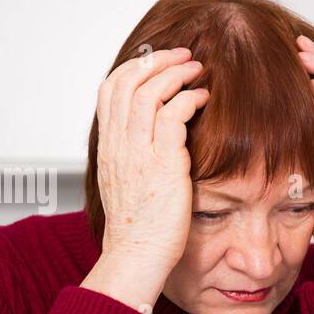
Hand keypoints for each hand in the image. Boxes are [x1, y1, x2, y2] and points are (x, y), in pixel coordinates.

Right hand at [83, 47, 209, 310]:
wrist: (136, 257)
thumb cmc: (139, 230)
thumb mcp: (128, 185)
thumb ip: (135, 158)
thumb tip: (150, 142)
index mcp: (109, 147)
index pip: (110, 89)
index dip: (134, 68)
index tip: (156, 63)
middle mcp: (119, 144)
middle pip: (129, 81)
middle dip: (158, 61)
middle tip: (184, 56)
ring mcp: (138, 152)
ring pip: (150, 91)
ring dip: (177, 73)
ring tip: (198, 71)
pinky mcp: (163, 163)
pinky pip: (173, 114)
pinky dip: (189, 98)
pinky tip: (204, 99)